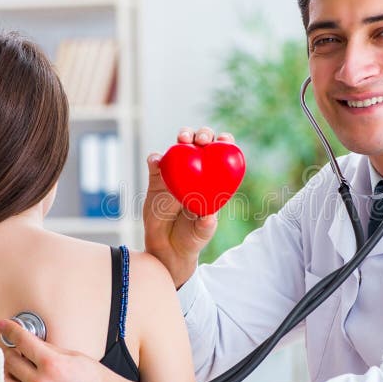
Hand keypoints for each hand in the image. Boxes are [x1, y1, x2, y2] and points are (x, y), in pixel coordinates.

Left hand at [0, 319, 161, 381]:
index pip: (22, 342)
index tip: (5, 327)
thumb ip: (51, 350)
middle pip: (9, 363)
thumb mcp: (77, 357)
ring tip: (17, 370)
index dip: (11, 330)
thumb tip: (33, 345)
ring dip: (9, 374)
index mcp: (53, 365)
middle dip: (9, 353)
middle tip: (14, 350)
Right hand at [144, 126, 234, 287]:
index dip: (226, 143)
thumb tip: (209, 218)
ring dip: (182, 137)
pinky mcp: (157, 179)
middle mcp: (195, 172)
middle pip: (201, 144)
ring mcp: (176, 173)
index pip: (222, 156)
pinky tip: (157, 160)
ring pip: (179, 148)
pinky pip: (156, 163)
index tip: (226, 140)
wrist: (166, 247)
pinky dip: (156, 158)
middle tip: (202, 140)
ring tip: (182, 139)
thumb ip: (205, 226)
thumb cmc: (190, 238)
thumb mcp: (201, 234)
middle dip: (203, 134)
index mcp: (212, 180)